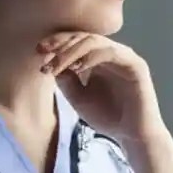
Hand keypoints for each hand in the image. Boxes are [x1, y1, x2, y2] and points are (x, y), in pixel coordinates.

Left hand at [37, 32, 164, 142]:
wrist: (132, 136)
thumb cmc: (107, 117)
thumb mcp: (78, 97)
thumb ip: (66, 79)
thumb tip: (51, 60)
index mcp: (98, 59)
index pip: (76, 41)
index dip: (57, 43)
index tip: (38, 51)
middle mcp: (111, 54)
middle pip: (83, 37)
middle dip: (61, 43)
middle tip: (43, 52)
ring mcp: (124, 57)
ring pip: (95, 41)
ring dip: (72, 51)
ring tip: (57, 65)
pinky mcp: (135, 64)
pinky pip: (111, 52)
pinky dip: (92, 57)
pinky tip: (77, 67)